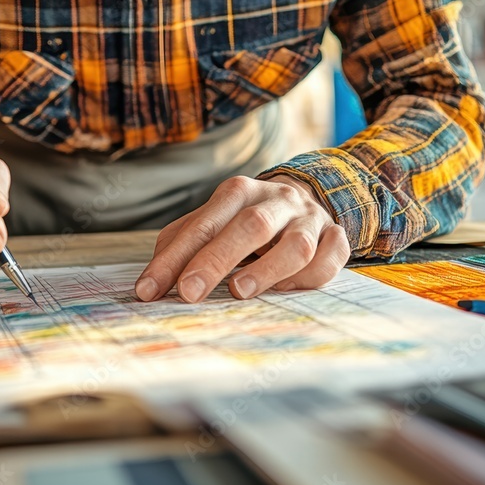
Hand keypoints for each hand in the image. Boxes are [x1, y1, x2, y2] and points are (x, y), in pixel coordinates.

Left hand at [135, 175, 349, 302]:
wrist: (304, 198)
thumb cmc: (244, 220)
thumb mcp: (211, 222)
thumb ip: (179, 245)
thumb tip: (151, 282)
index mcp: (238, 192)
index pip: (203, 225)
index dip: (174, 259)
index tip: (149, 290)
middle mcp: (276, 200)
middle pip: (250, 227)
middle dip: (216, 260)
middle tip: (189, 292)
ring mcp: (309, 219)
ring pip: (295, 245)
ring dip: (267, 270)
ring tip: (239, 292)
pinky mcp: (335, 238)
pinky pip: (331, 258)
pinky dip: (309, 277)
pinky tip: (285, 288)